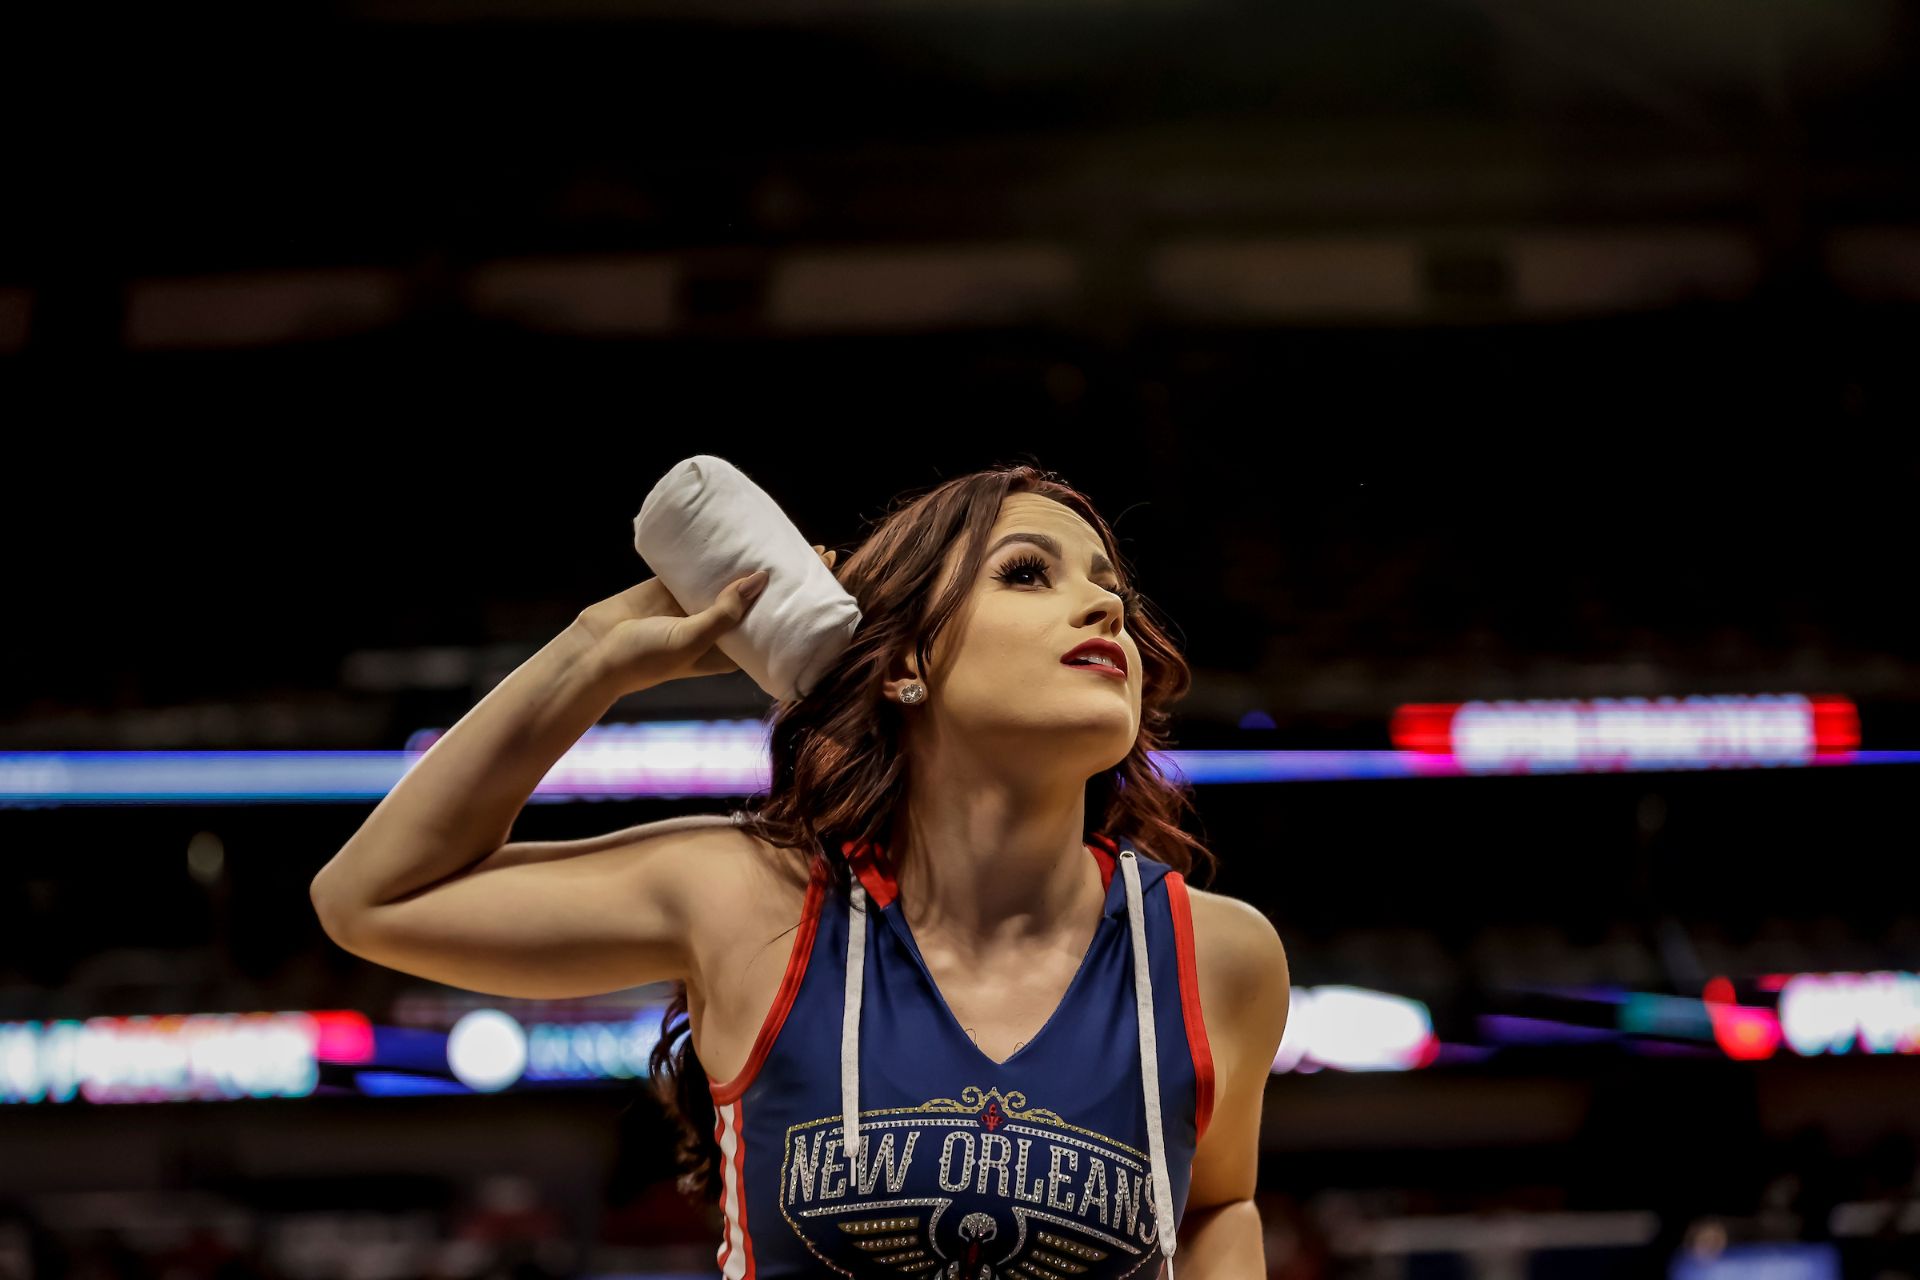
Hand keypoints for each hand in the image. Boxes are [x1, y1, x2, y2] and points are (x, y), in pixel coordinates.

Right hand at [574, 545, 837, 693]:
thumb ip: (725, 613)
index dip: (802, 608)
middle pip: (763, 600)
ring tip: (785, 538)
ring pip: (735, 579)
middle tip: (817, 551)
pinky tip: (739, 531)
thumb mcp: (691, 641)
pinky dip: (719, 550)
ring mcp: (696, 605)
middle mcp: (719, 628)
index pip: (778, 628)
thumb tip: (761, 579)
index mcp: (730, 653)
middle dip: (789, 578)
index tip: (826, 585)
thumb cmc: (643, 660)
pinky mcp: (674, 586)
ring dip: (758, 560)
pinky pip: (704, 564)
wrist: (593, 652)